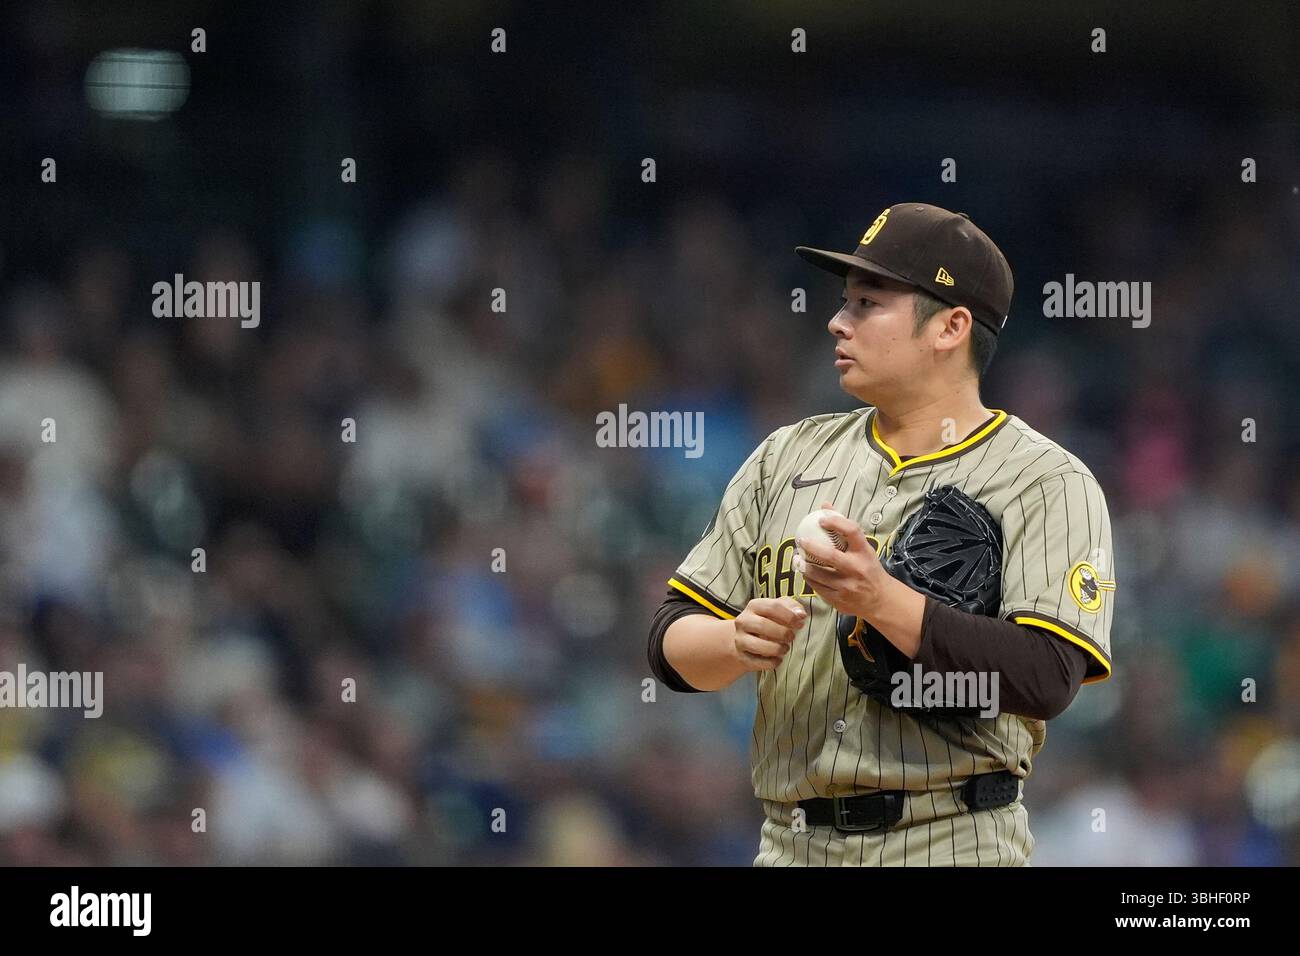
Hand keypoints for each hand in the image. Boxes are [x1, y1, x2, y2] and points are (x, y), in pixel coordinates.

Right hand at [732, 597, 806, 671]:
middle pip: (763, 625)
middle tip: (792, 637)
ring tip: (785, 648)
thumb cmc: (768, 621)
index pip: (772, 607)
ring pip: (758, 645)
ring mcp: (740, 639)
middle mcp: (743, 621)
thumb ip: (791, 607)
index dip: (789, 616)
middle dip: (782, 633)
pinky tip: (778, 659)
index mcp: (754, 606)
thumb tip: (800, 614)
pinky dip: (771, 663)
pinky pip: (757, 662)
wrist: (746, 637)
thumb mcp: (779, 609)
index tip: (800, 623)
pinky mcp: (741, 656)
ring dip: (777, 648)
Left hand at [795, 501, 885, 616]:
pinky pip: (818, 587)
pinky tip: (805, 572)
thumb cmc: (868, 568)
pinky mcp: (839, 600)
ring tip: (797, 559)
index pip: (852, 531)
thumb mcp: (863, 548)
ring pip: (818, 574)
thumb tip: (825, 505)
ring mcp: (847, 586)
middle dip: (811, 547)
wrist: (881, 600)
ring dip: (804, 566)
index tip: (821, 519)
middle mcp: (857, 569)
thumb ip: (843, 528)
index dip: (835, 522)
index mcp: (864, 552)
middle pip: (830, 555)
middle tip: (801, 540)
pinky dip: (809, 578)